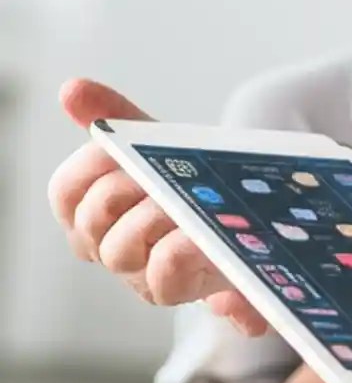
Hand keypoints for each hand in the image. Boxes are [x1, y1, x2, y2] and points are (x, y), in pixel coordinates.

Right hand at [47, 78, 268, 334]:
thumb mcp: (158, 145)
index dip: (88, 167)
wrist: (254, 211)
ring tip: (190, 204)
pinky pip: (175, 277)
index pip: (66, 192)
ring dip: (159, 221)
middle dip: (125, 192)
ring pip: (129, 254)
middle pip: (93, 225)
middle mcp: (115, 251)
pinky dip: (185, 254)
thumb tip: (72, 89)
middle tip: (156, 176)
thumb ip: (116, 118)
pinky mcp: (190, 293)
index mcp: (95, 217)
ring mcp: (150, 278)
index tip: (117, 148)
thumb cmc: (193, 181)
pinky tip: (212, 239)